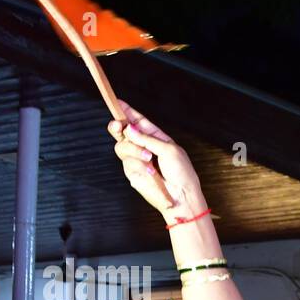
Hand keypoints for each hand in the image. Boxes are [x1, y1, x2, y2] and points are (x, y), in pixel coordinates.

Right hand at [107, 101, 200, 218]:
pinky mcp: (133, 173)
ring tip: (149, 159)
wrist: (181, 197)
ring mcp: (137, 160)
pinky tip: (150, 173)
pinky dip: (139, 166)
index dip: (127, 112)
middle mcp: (144, 147)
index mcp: (156, 138)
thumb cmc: (181, 173)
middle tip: (118, 126)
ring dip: (134, 151)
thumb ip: (147, 139)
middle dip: (118, 127)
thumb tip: (129, 129)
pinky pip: (127, 162)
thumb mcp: (168, 150)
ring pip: (122, 146)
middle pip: (123, 132)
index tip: (117, 102)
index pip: (139, 122)